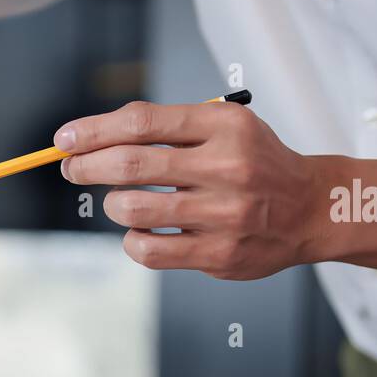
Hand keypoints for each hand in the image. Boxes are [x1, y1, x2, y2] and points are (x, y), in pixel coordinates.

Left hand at [54, 101, 322, 279]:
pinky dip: (131, 240)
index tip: (65, 139)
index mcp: (225, 126)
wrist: (312, 208)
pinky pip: (150, 250)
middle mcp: (226, 167)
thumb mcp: (224, 128)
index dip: (93, 130)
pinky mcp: (220, 254)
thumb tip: (95, 135)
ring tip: (119, 201)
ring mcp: (224, 214)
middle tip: (71, 168)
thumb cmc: (255, 164)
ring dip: (112, 204)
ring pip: (133, 209)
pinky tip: (139, 232)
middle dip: (87, 165)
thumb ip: (168, 127)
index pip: (142, 122)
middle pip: (131, 163)